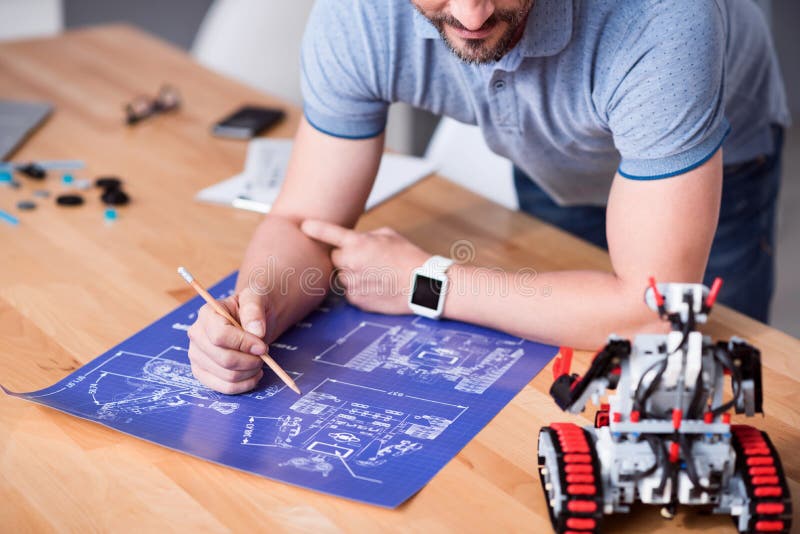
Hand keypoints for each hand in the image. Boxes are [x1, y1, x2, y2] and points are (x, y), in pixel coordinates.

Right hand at [187, 287, 271, 393]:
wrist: (251, 320)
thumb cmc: (252, 308)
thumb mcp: (256, 298)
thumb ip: (254, 310)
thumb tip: (256, 332)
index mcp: (207, 314)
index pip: (220, 336)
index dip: (244, 344)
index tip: (262, 346)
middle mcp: (196, 335)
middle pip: (224, 359)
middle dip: (250, 360)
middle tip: (264, 354)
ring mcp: (196, 356)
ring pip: (227, 376)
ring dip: (250, 372)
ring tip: (259, 361)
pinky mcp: (202, 372)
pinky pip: (224, 388)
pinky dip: (244, 385)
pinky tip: (253, 374)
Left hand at [301, 219, 429, 313]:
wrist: (423, 284)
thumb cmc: (409, 257)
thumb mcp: (388, 235)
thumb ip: (366, 237)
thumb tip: (354, 242)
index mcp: (358, 244)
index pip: (330, 234)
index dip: (316, 229)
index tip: (304, 226)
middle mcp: (351, 263)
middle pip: (335, 259)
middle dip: (345, 258)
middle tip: (366, 259)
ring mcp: (352, 284)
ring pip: (343, 277)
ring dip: (353, 274)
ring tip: (377, 274)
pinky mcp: (357, 300)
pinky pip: (350, 292)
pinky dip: (360, 289)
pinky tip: (378, 286)